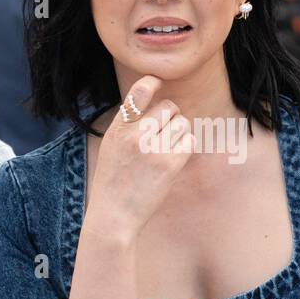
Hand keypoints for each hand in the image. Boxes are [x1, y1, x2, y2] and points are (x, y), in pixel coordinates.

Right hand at [86, 75, 194, 241]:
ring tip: (166, 150)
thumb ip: (127, 126)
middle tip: (164, 135)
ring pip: (182, 124)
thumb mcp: (110, 147)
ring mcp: (152, 150)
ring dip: (180, 134)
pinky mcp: (168, 165)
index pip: (138, 92)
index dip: (152, 83)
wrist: (113, 216)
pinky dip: (185, 149)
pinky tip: (174, 160)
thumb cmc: (113, 182)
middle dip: (171, 118)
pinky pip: (189, 143)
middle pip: (169, 108)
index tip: (158, 82)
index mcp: (118, 129)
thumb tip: (154, 105)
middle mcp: (135, 135)